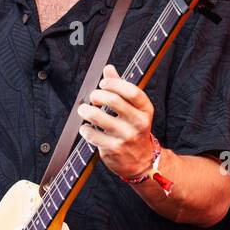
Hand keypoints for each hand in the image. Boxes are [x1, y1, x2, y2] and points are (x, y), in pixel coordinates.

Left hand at [76, 64, 155, 180]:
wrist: (141, 161)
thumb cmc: (134, 130)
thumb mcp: (133, 109)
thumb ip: (121, 88)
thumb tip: (108, 68)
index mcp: (145, 110)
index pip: (132, 91)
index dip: (114, 84)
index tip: (103, 84)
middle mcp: (138, 123)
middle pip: (113, 101)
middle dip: (97, 95)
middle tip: (92, 98)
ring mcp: (126, 137)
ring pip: (99, 117)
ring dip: (86, 111)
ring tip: (83, 110)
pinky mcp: (113, 149)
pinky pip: (92, 135)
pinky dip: (85, 129)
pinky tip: (86, 128)